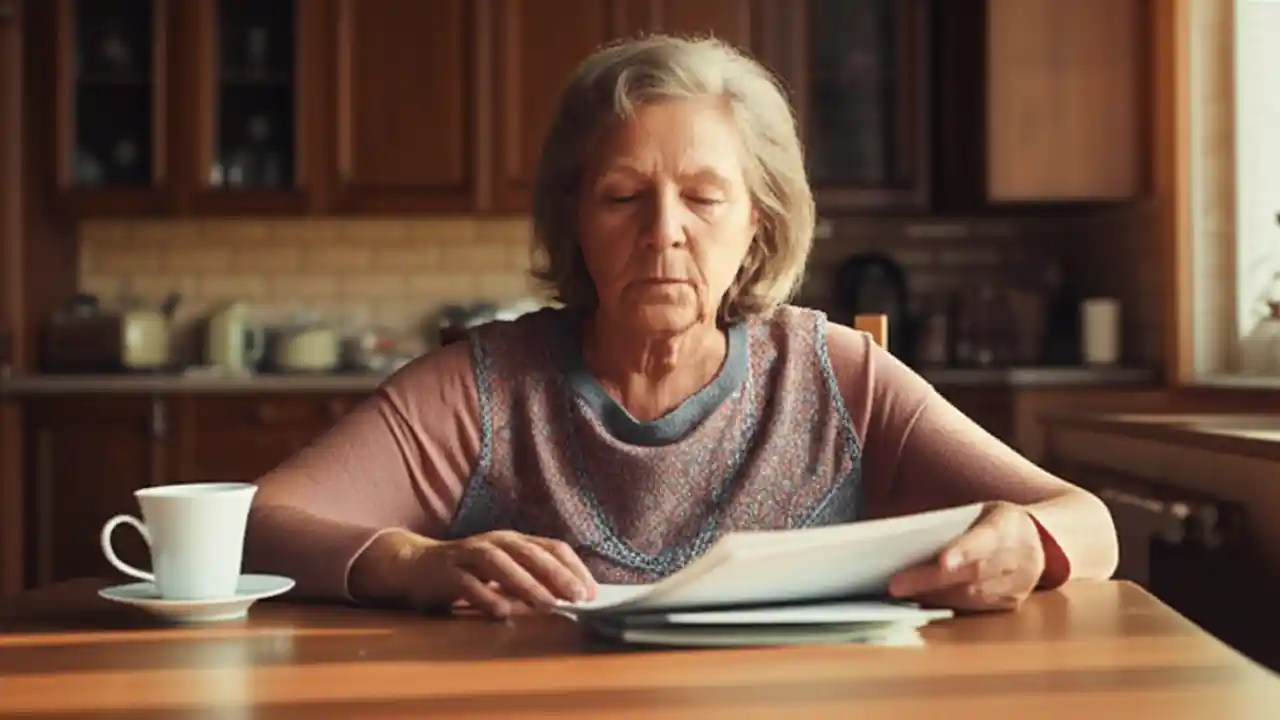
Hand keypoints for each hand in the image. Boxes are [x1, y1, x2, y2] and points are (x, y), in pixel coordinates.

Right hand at [409, 530, 598, 619]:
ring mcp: (468, 555)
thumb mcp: (503, 572)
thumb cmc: (467, 571)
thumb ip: (530, 581)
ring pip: (499, 563)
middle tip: (577, 597)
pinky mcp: (445, 572)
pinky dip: (485, 597)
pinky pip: (467, 584)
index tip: (592, 592)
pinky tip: (501, 613)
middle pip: (530, 552)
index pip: (551, 547)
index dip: (573, 568)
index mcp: (513, 541)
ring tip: (547, 605)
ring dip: (526, 583)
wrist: (414, 565)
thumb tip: (567, 599)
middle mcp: (494, 542)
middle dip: (556, 574)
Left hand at [887, 501, 1045, 611]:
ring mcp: (1020, 583)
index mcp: (1009, 525)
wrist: (1040, 539)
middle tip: (897, 585)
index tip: (941, 562)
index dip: (964, 552)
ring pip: (973, 595)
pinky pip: (978, 607)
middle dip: (931, 580)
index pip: (985, 539)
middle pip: (973, 572)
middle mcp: (1020, 557)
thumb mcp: (982, 511)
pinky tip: (925, 599)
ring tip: (903, 592)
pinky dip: (949, 603)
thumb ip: (956, 526)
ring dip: (935, 595)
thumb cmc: (996, 521)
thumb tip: (907, 541)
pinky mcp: (1013, 602)